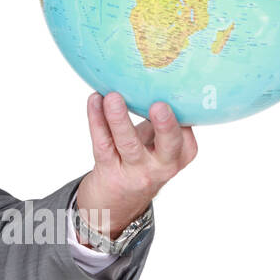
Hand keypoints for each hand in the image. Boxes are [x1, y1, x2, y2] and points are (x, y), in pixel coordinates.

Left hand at [75, 91, 197, 239]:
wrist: (117, 203)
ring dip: (119, 119)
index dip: (181, 109)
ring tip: (112, 97)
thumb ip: (163, 118)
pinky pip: (102, 143)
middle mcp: (163, 165)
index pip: (185, 130)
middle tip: (159, 105)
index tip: (176, 84)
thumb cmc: (143, 160)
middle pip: (168, 145)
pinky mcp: (109, 171)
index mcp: (183, 153)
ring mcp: (136, 170)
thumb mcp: (161, 144)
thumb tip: (157, 76)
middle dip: (165, 125)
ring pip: (129, 143)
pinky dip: (96, 119)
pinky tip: (94, 100)